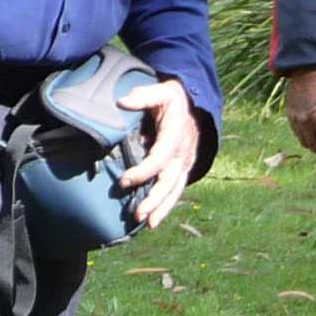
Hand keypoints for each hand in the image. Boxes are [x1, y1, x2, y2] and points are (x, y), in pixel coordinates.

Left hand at [116, 78, 200, 229]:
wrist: (194, 104)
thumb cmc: (172, 99)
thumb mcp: (161, 91)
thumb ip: (142, 96)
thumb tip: (122, 102)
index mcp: (176, 135)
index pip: (160, 158)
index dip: (143, 171)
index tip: (124, 180)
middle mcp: (183, 153)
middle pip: (169, 181)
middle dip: (154, 199)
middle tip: (137, 214)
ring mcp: (184, 163)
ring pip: (175, 190)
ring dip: (162, 208)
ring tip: (148, 224)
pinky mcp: (182, 169)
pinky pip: (175, 190)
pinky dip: (166, 206)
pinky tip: (153, 220)